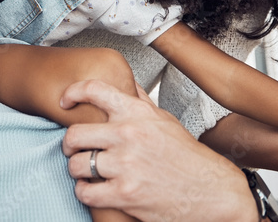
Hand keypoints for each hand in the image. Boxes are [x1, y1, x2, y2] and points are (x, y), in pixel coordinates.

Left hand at [61, 80, 259, 221]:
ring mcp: (125, 165)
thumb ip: (140, 102)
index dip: (72, 93)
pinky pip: (85, 192)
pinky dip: (85, 192)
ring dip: (77, 171)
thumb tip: (125, 83)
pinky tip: (94, 190)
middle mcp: (128, 135)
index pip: (94, 90)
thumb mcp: (164, 120)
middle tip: (74, 150)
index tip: (64, 102)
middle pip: (74, 134)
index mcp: (137, 114)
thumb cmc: (188, 156)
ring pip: (75, 165)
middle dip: (69, 145)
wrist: (213, 191)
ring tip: (86, 173)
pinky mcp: (125, 194)